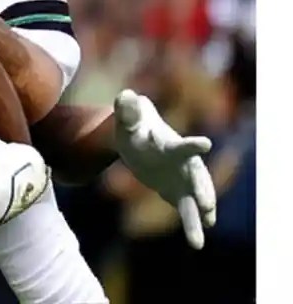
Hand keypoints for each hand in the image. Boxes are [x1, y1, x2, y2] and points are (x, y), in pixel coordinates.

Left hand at [113, 89, 216, 248]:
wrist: (138, 140)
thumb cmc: (133, 127)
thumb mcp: (126, 121)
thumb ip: (127, 110)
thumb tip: (125, 95)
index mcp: (169, 143)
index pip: (181, 145)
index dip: (191, 145)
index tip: (204, 144)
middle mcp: (182, 163)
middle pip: (195, 177)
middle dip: (202, 189)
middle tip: (208, 205)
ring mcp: (181, 179)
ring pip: (194, 198)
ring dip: (201, 213)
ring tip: (207, 228)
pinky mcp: (176, 192)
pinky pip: (186, 209)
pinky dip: (192, 222)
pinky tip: (198, 239)